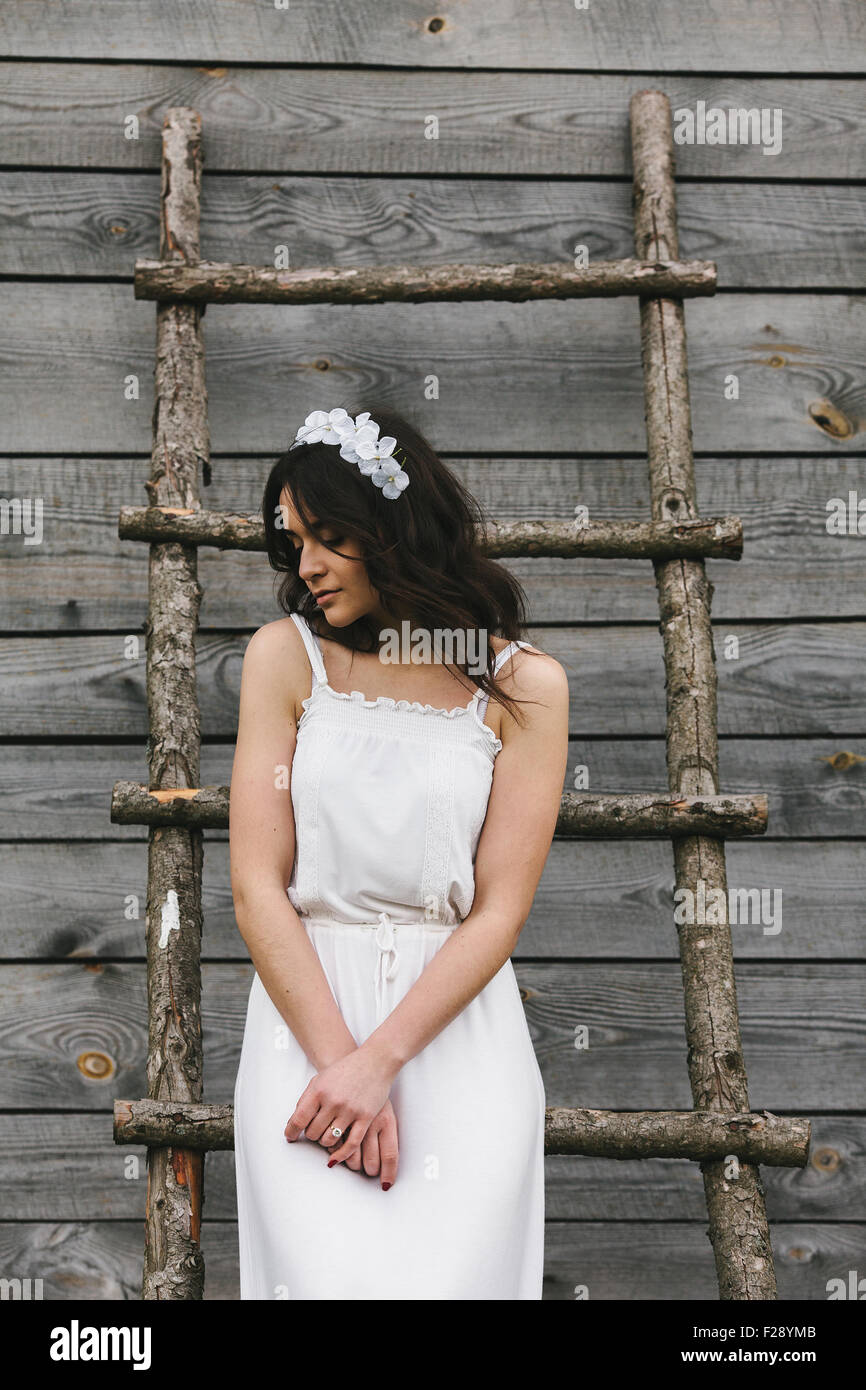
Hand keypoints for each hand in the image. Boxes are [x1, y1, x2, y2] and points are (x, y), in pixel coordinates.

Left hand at [285, 1045, 396, 1176]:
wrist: (375, 1061)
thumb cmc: (346, 1070)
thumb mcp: (320, 1079)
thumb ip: (306, 1099)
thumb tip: (292, 1124)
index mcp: (319, 1090)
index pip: (298, 1119)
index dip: (291, 1132)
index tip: (290, 1137)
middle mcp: (333, 1101)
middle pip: (313, 1132)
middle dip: (311, 1135)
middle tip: (315, 1131)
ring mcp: (350, 1110)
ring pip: (329, 1140)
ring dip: (325, 1142)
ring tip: (327, 1136)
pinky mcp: (366, 1117)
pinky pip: (351, 1144)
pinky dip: (341, 1154)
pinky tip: (336, 1156)